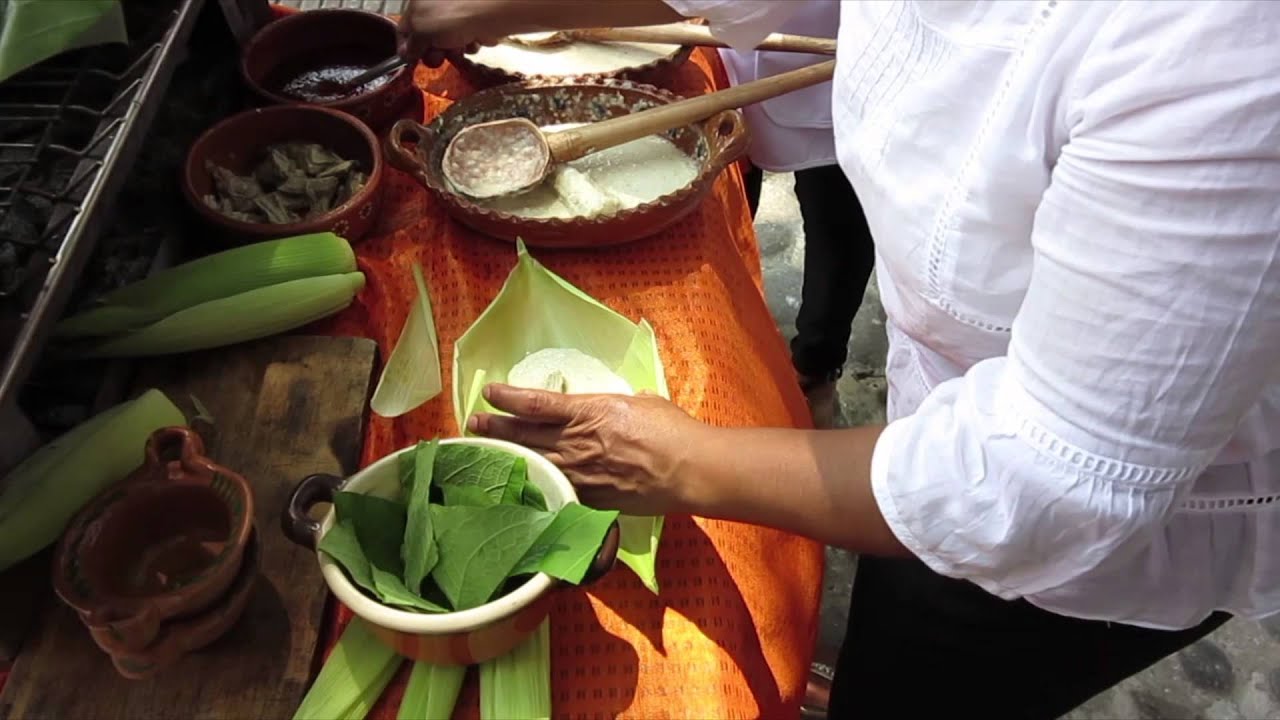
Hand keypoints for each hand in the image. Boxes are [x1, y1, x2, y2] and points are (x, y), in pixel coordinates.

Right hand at [397, 0, 508, 65]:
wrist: (488, 12)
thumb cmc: (450, 18)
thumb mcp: (421, 31)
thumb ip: (411, 45)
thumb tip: (406, 54)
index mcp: (418, 4)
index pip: (404, 28)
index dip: (405, 47)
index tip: (411, 61)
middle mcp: (436, 6)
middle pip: (427, 38)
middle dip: (433, 51)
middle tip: (439, 57)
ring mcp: (457, 15)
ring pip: (449, 42)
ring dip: (453, 50)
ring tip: (460, 46)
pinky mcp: (475, 23)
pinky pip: (467, 40)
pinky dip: (470, 44)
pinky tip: (474, 41)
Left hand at [466, 384, 706, 515]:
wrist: (688, 469)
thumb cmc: (672, 430)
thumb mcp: (643, 403)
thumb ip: (622, 404)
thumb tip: (622, 406)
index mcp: (588, 411)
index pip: (535, 403)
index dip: (508, 398)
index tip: (490, 392)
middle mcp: (576, 442)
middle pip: (524, 434)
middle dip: (495, 429)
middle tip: (474, 424)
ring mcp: (580, 473)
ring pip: (533, 463)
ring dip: (507, 457)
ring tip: (484, 454)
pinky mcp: (589, 498)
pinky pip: (555, 492)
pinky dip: (535, 487)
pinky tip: (519, 487)